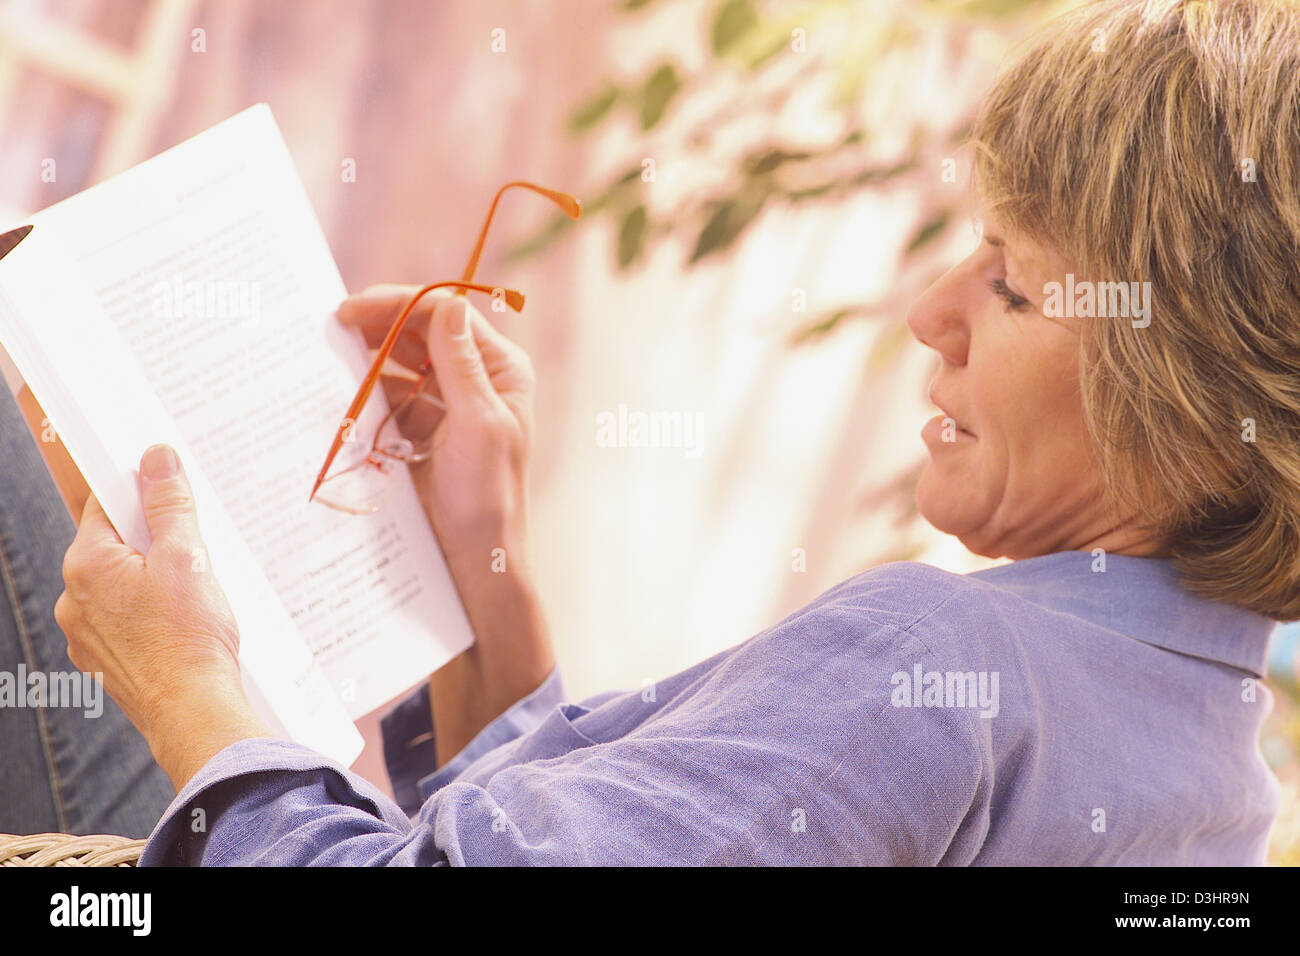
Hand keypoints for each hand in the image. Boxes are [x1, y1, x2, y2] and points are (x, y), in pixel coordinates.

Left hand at [55, 444, 267, 787]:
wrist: (192, 710)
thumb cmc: (189, 638)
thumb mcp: (188, 556)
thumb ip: (169, 504)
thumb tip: (157, 459)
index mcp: (87, 564)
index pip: (105, 504)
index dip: (139, 493)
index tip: (165, 491)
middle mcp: (73, 597)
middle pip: (114, 545)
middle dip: (153, 543)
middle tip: (194, 554)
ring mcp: (84, 633)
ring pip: (120, 584)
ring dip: (152, 580)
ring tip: (192, 599)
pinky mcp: (103, 659)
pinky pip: (124, 619)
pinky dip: (149, 615)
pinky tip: (180, 626)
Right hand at [337, 285, 534, 546]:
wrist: (473, 557)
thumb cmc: (488, 494)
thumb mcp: (477, 425)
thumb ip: (459, 365)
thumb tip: (447, 303)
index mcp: (500, 369)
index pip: (446, 316)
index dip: (400, 304)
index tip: (351, 309)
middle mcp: (474, 379)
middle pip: (419, 334)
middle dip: (377, 325)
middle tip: (329, 323)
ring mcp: (444, 404)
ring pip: (398, 364)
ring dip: (365, 357)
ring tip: (326, 352)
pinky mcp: (417, 430)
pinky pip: (385, 399)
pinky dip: (361, 392)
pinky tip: (335, 389)